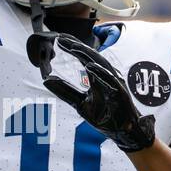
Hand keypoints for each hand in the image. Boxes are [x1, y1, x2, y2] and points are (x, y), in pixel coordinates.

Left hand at [27, 32, 155, 152]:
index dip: (73, 48)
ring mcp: (115, 83)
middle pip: (91, 56)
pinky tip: (90, 66)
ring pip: (101, 64)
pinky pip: (110, 80)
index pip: (84, 58)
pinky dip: (100, 72)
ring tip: (73, 47)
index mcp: (99, 75)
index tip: (59, 40)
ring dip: (88, 55)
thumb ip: (65, 91)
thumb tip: (46, 80)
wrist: (124, 132)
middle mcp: (107, 76)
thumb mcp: (79, 103)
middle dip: (77, 46)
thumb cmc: (105, 116)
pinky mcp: (121, 93)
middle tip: (62, 38)